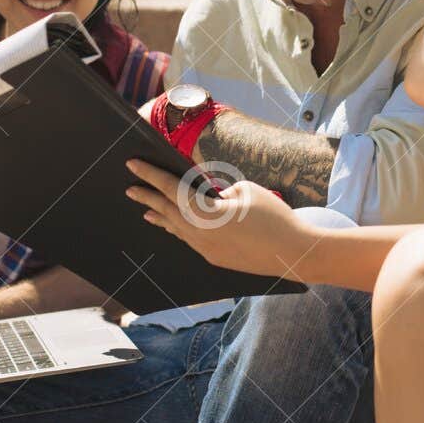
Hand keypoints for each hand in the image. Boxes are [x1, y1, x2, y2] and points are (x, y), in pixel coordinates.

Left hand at [124, 159, 321, 279]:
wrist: (293, 253)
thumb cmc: (274, 217)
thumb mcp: (246, 190)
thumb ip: (221, 190)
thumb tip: (210, 196)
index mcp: (204, 213)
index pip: (170, 188)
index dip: (150, 174)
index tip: (132, 164)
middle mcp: (198, 234)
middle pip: (166, 211)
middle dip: (147, 197)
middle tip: (129, 187)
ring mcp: (206, 250)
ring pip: (176, 229)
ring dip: (160, 216)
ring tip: (144, 209)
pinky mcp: (215, 258)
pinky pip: (189, 240)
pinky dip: (177, 229)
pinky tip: (173, 226)